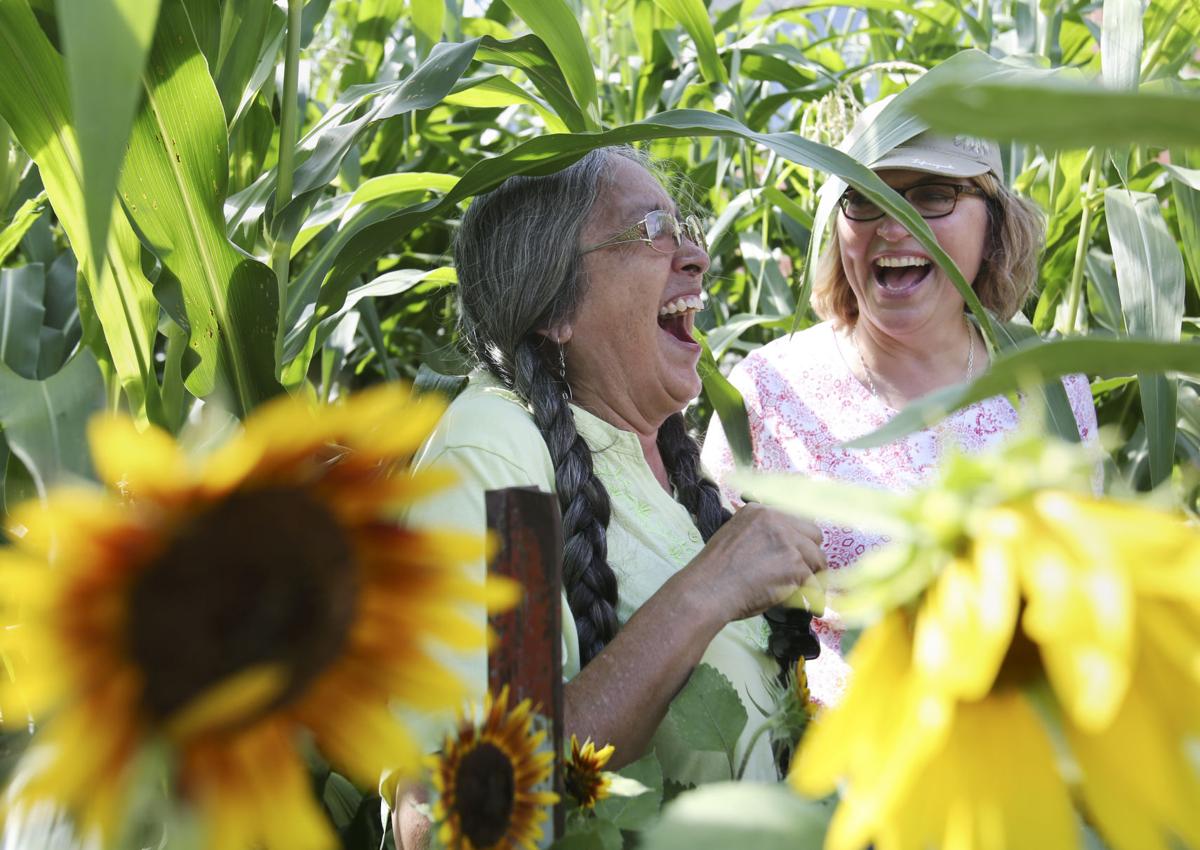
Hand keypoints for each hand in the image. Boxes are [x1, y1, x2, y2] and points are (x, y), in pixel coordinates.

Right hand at [682, 502, 826, 623]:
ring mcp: (787, 542)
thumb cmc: (714, 572)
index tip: (799, 555)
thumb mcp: (733, 536)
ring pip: (818, 558)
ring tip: (811, 593)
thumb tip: (777, 549)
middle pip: (813, 535)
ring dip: (815, 576)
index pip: (794, 520)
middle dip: (811, 554)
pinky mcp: (795, 565)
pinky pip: (815, 582)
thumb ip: (757, 535)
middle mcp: (775, 520)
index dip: (799, 540)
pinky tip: (814, 607)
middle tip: (807, 573)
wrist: (707, 590)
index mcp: (759, 511)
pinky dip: (816, 597)